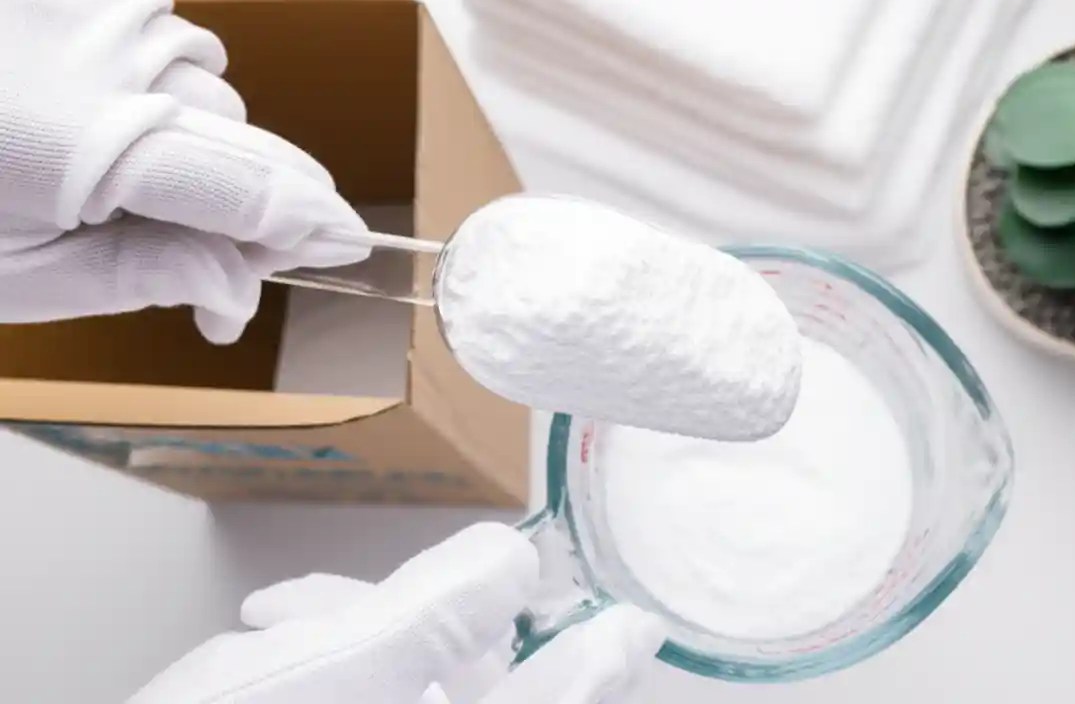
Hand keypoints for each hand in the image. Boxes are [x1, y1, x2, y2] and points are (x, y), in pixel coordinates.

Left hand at [0, 0, 367, 342]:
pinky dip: (163, 89)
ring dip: (205, 145)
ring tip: (132, 184)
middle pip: (246, 140)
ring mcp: (95, 8)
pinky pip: (167, 41)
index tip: (339, 246)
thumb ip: (142, 278)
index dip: (305, 223)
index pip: (252, 187)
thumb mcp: (15, 277)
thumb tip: (238, 284)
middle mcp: (109, 58)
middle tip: (217, 265)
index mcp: (89, 145)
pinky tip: (108, 119)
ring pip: (211, 89)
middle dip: (254, 207)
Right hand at [129, 523, 666, 703]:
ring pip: (401, 682)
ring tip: (283, 616)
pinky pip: (352, 694)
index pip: (554, 702)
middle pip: (472, 685)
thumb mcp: (337, 670)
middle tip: (370, 594)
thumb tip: (515, 559)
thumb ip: (439, 610)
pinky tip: (265, 636)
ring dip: (350, 631)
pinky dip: (315, 658)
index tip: (636, 626)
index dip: (600, 659)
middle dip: (419, 622)